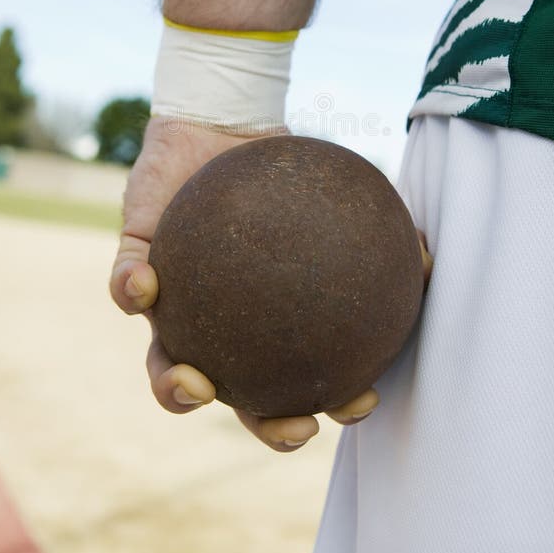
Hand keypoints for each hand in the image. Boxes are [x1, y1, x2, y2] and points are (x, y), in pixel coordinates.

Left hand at [110, 118, 432, 451]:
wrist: (222, 125)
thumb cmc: (282, 172)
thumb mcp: (333, 196)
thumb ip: (374, 227)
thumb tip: (427, 254)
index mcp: (260, 325)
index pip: (291, 384)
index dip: (324, 402)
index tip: (356, 404)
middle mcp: (216, 327)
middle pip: (233, 396)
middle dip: (259, 423)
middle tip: (290, 426)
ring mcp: (174, 303)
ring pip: (163, 361)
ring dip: (173, 385)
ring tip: (194, 383)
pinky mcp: (135, 262)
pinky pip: (126, 284)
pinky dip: (132, 290)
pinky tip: (147, 287)